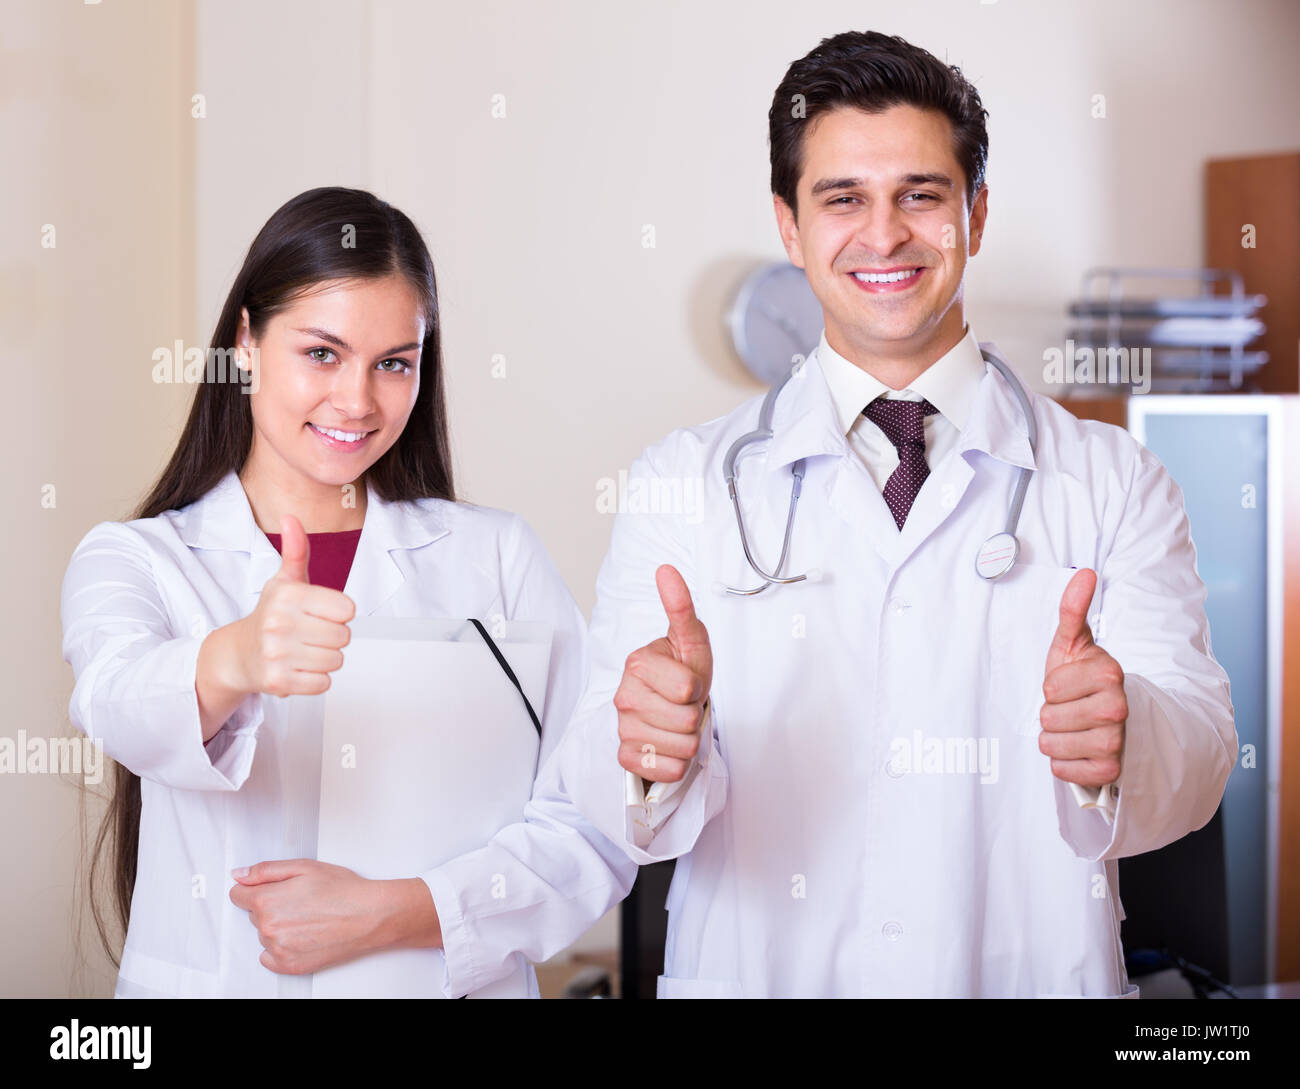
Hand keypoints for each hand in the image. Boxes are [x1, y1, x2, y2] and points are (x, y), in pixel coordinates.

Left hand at [228, 859, 440, 974]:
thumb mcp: (304, 866)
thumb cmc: (343, 890)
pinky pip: (270, 957)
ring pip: (265, 934)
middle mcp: (268, 928)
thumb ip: (265, 870)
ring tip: (309, 916)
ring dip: (279, 925)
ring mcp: (278, 950)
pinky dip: (282, 947)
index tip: (273, 887)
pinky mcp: (289, 966)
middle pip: (253, 914)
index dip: (255, 887)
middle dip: (271, 905)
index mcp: (267, 901)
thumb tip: (239, 875)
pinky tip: (304, 934)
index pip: (237, 895)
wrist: (370, 916)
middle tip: (301, 899)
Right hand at [232, 514, 355, 697]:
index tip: (320, 613)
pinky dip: (316, 679)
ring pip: (335, 661)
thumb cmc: (270, 615)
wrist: (238, 654)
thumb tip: (291, 518)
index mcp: (288, 595)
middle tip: (311, 634)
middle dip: (333, 637)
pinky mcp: (278, 682)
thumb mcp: (284, 581)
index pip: (347, 609)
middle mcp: (279, 623)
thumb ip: (296, 551)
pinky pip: (323, 683)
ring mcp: (277, 654)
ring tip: (304, 650)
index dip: (339, 613)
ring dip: (325, 658)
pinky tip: (298, 667)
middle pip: (343, 637)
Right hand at [615, 564, 712, 783]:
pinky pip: (669, 771)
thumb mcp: (690, 641)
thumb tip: (666, 569)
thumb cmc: (681, 673)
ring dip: (688, 739)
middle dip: (695, 716)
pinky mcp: (626, 758)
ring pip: (682, 748)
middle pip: (688, 721)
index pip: (689, 688)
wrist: (667, 709)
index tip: (687, 682)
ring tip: (677, 724)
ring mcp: (622, 728)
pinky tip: (667, 745)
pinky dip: (677, 764)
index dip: (698, 688)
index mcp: (637, 663)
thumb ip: (680, 607)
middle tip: (684, 705)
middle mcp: (623, 696)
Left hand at [1038, 568, 1125, 788]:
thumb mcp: (1074, 644)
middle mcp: (1119, 708)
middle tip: (1070, 709)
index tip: (1070, 685)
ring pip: (1052, 745)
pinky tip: (1079, 751)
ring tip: (1073, 730)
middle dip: (1050, 714)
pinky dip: (1063, 763)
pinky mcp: (1111, 772)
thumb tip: (1084, 572)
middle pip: (1048, 718)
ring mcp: (1118, 742)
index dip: (1051, 687)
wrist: (1109, 722)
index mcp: (1111, 673)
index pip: (1050, 687)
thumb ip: (1073, 610)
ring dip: (1054, 739)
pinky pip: (1063, 770)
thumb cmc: (1083, 681)